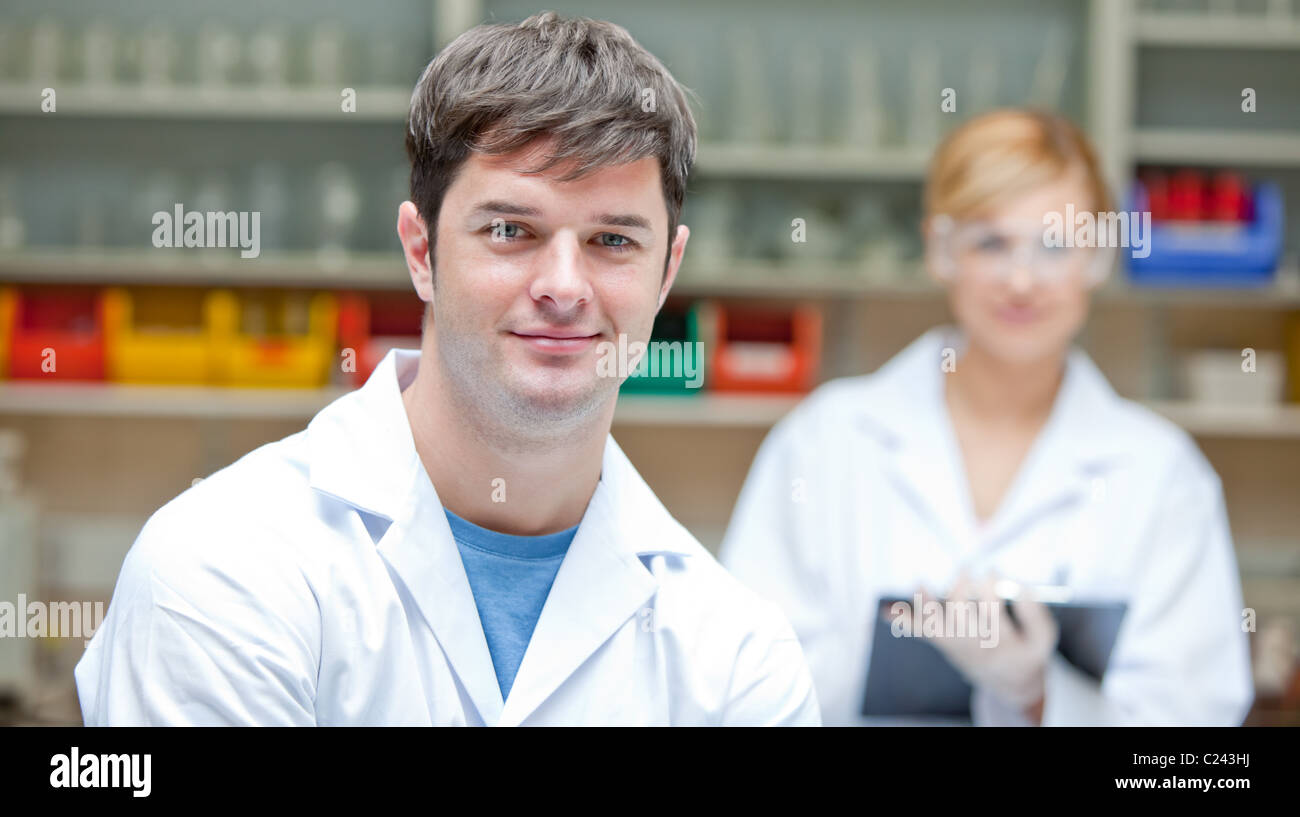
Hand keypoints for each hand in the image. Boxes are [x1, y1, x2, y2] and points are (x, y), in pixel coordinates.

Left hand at [917, 572, 1058, 711]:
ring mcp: (960, 649)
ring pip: (941, 628)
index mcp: (1006, 646)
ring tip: (920, 585)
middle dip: (960, 593)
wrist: (1009, 683)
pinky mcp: (947, 646)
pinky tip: (888, 612)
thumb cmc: (1027, 652)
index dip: (991, 589)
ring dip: (928, 606)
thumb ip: (1034, 612)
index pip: (995, 615)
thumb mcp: (1043, 638)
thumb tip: (1018, 584)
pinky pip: (926, 634)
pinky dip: (907, 622)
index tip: (992, 569)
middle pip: (964, 620)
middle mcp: (979, 649)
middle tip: (964, 571)